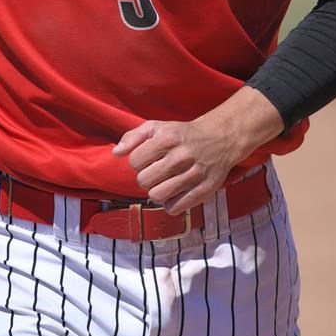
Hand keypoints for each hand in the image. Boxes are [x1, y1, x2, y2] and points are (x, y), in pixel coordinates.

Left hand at [113, 87, 284, 214]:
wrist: (220, 139)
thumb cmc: (182, 134)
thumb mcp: (157, 127)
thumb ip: (132, 137)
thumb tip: (116, 153)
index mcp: (167, 138)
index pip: (135, 161)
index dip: (138, 162)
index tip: (148, 159)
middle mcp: (181, 156)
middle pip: (144, 181)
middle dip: (146, 178)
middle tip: (157, 172)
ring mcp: (194, 174)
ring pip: (157, 196)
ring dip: (157, 192)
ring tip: (165, 183)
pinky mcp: (204, 190)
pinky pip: (175, 208)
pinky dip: (171, 203)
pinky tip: (175, 193)